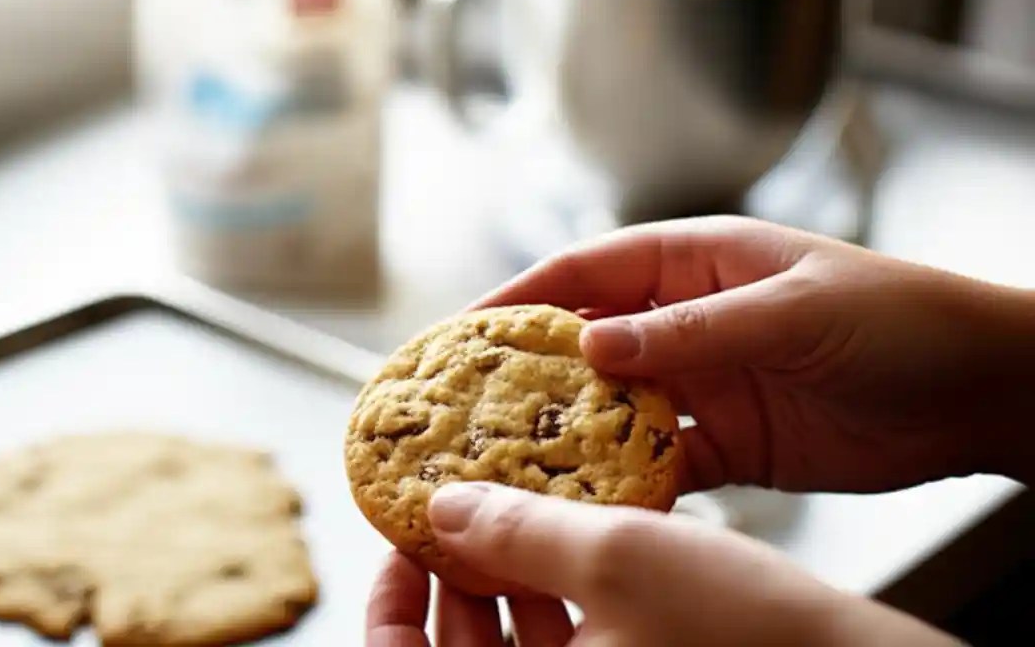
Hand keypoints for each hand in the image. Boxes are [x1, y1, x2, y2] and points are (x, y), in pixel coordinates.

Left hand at [367, 483, 961, 646]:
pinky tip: (574, 538)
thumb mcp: (618, 559)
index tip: (400, 540)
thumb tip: (446, 508)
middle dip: (455, 578)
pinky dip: (561, 598)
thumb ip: (518, 530)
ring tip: (517, 510)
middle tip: (459, 509)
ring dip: (508, 581)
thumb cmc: (753, 636)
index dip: (389, 604)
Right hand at [472, 216, 1034, 493]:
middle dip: (528, 375)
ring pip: (613, 409)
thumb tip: (593, 345)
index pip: (588, 271)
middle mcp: (687, 320)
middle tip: (467, 410)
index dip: (521, 298)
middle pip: (586, 345)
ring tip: (511, 465)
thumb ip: (693, 328)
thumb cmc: (897, 319)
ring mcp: (704, 384)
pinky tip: (591, 503)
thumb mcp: (791, 310)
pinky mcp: (727, 445)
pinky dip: (625, 482)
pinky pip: (658, 463)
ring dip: (569, 435)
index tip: (462, 332)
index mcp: (697, 261)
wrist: (976, 391)